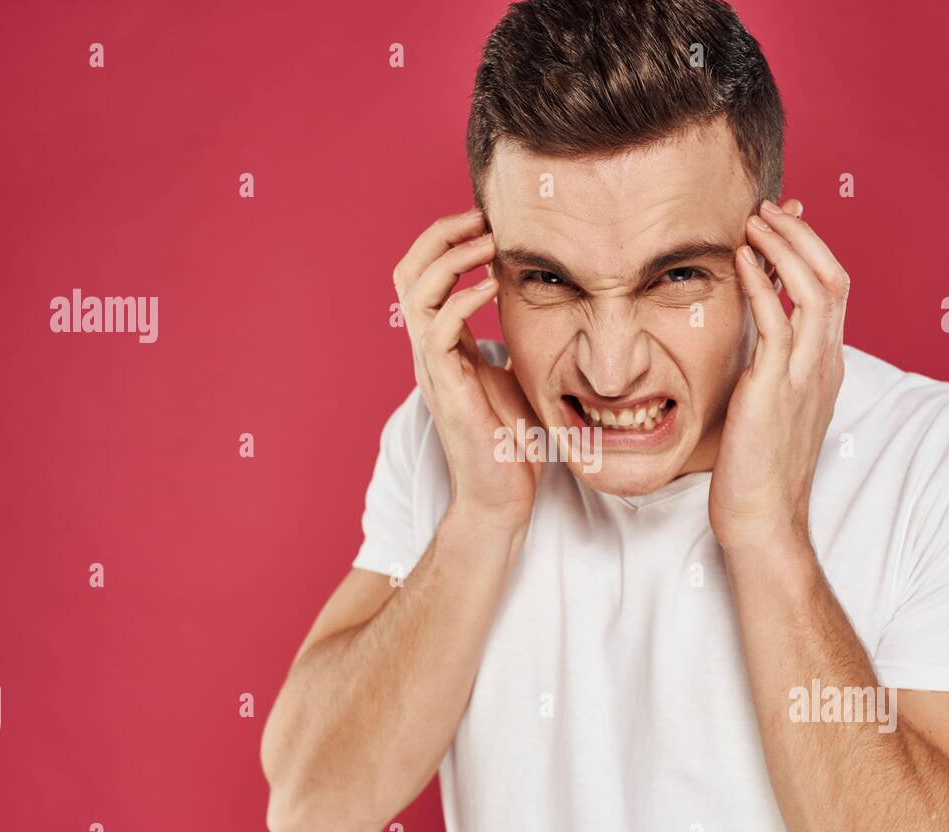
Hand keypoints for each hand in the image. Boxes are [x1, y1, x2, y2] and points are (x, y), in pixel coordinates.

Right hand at [392, 208, 541, 533]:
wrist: (501, 497)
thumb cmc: (511, 442)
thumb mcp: (516, 374)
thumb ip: (513, 339)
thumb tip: (541, 306)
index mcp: (443, 345)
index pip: (424, 274)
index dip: (447, 240)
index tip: (486, 220)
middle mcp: (429, 351)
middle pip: (407, 271)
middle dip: (440, 236)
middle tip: (481, 217)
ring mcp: (433, 369)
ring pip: (417, 292)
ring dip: (451, 258)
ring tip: (487, 242)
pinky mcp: (446, 388)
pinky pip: (437, 330)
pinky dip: (461, 300)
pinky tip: (490, 286)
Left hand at [709, 198, 847, 560]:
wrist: (763, 517)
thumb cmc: (760, 469)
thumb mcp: (774, 407)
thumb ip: (774, 368)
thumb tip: (759, 340)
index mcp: (826, 367)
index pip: (832, 291)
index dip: (811, 250)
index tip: (781, 226)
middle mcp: (823, 365)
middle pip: (832, 279)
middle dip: (803, 236)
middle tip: (769, 209)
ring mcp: (803, 376)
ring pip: (813, 290)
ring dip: (784, 246)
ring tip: (755, 221)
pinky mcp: (774, 389)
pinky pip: (775, 321)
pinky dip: (761, 283)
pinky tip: (741, 259)